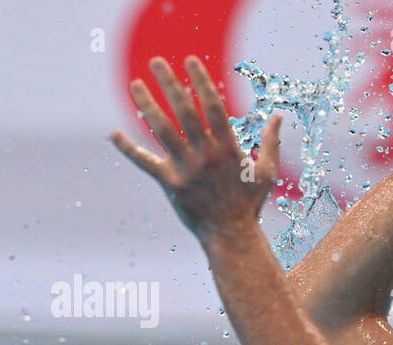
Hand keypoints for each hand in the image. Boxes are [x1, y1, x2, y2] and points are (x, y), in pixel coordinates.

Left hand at [111, 55, 280, 241]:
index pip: (213, 106)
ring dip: (147, 105)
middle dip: (169, 84)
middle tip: (155, 61)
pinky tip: (113, 134)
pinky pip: (145, 163)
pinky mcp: (170, 184)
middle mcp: (205, 155)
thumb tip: (279, 117)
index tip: (190, 60)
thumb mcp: (267, 172)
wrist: (232, 235)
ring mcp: (186, 169)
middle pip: (184, 111)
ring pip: (162, 130)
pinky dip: (128, 149)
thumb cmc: (249, 203)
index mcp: (228, 148)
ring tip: (134, 84)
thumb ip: (271, 142)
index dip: (201, 81)